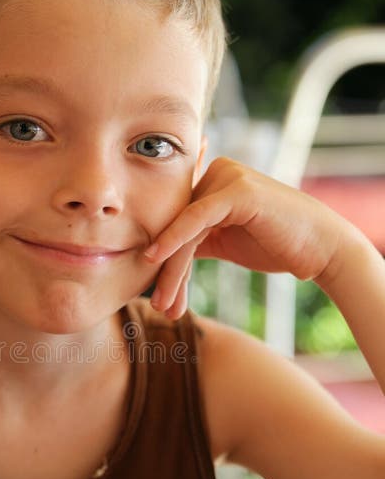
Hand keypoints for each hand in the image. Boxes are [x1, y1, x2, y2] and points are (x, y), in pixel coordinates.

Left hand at [144, 157, 352, 318]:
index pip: (178, 224)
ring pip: (184, 229)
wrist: (324, 250)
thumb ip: (196, 240)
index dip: (166, 263)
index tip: (159, 300)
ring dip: (171, 270)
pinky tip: (155, 260)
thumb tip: (156, 257)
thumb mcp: (226, 241)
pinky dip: (174, 240)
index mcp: (213, 181)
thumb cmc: (278, 246)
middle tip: (159, 306)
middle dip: (167, 271)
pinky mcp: (237, 189)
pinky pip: (196, 218)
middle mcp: (217, 172)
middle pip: (178, 227)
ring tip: (163, 304)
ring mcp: (227, 177)